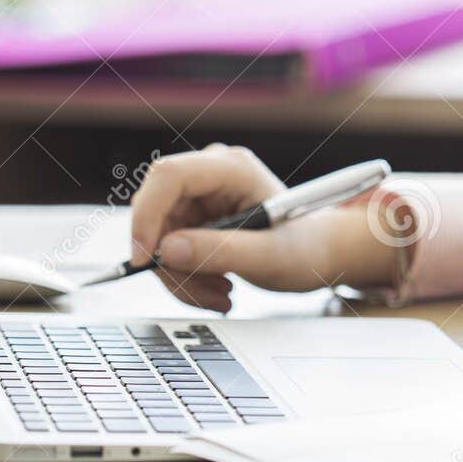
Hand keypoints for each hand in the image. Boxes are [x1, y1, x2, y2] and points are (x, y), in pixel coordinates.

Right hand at [128, 144, 394, 310]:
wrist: (317, 253)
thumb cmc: (306, 247)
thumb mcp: (272, 256)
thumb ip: (223, 252)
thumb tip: (168, 250)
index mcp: (233, 168)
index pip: (169, 176)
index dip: (147, 215)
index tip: (145, 259)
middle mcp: (211, 175)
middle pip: (157, 211)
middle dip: (171, 261)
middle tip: (204, 292)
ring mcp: (200, 196)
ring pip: (159, 237)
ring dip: (182, 276)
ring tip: (221, 294)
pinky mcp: (194, 218)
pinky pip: (168, 249)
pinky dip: (186, 276)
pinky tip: (217, 287)